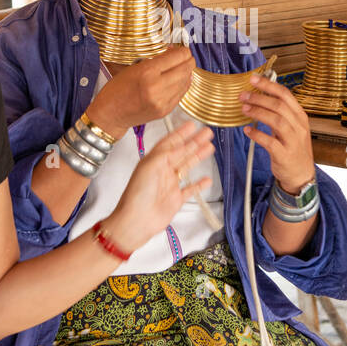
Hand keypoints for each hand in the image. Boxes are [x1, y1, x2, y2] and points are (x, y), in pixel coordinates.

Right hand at [85, 46, 193, 138]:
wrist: (110, 115)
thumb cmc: (117, 90)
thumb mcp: (134, 68)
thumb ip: (156, 60)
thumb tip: (175, 53)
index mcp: (147, 72)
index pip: (178, 56)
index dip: (183, 51)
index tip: (181, 49)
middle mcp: (156, 87)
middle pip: (187, 68)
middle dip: (187, 60)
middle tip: (183, 57)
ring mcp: (162, 101)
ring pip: (187, 81)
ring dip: (186, 73)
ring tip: (178, 69)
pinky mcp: (165, 110)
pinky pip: (182, 94)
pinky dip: (182, 85)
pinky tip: (175, 81)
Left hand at [104, 121, 213, 252]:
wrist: (136, 221)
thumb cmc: (137, 195)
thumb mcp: (150, 166)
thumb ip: (167, 154)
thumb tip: (181, 144)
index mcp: (153, 160)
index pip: (169, 142)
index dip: (181, 133)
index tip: (192, 124)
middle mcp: (162, 170)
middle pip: (182, 152)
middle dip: (194, 141)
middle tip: (207, 132)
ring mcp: (169, 185)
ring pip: (187, 167)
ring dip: (198, 156)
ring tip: (210, 147)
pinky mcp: (175, 199)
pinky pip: (190, 189)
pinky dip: (199, 184)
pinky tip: (207, 179)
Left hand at [238, 73, 314, 194]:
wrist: (301, 175)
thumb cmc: (293, 148)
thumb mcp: (292, 127)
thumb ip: (279, 113)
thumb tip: (260, 95)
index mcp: (300, 116)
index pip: (285, 95)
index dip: (268, 85)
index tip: (253, 79)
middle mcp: (299, 127)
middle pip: (279, 106)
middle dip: (259, 98)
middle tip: (243, 96)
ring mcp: (293, 141)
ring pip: (276, 121)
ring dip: (258, 113)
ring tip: (244, 109)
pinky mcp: (284, 155)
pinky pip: (270, 142)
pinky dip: (257, 134)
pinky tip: (247, 130)